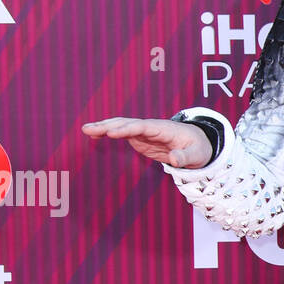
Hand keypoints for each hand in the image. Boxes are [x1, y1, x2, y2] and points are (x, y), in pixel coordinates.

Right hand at [82, 117, 212, 168]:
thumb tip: (174, 161)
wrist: (198, 144)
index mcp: (164, 129)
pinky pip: (122, 134)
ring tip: (85, 130)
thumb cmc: (198, 148)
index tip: (112, 132)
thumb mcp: (197, 155)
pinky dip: (108, 133)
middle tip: (89, 129)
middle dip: (109, 125)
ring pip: (121, 126)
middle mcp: (151, 127)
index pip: (143, 127)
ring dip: (104, 127)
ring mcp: (144, 133)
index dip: (127, 129)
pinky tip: (94, 136)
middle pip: (127, 123)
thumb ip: (185, 157)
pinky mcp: (141, 139)